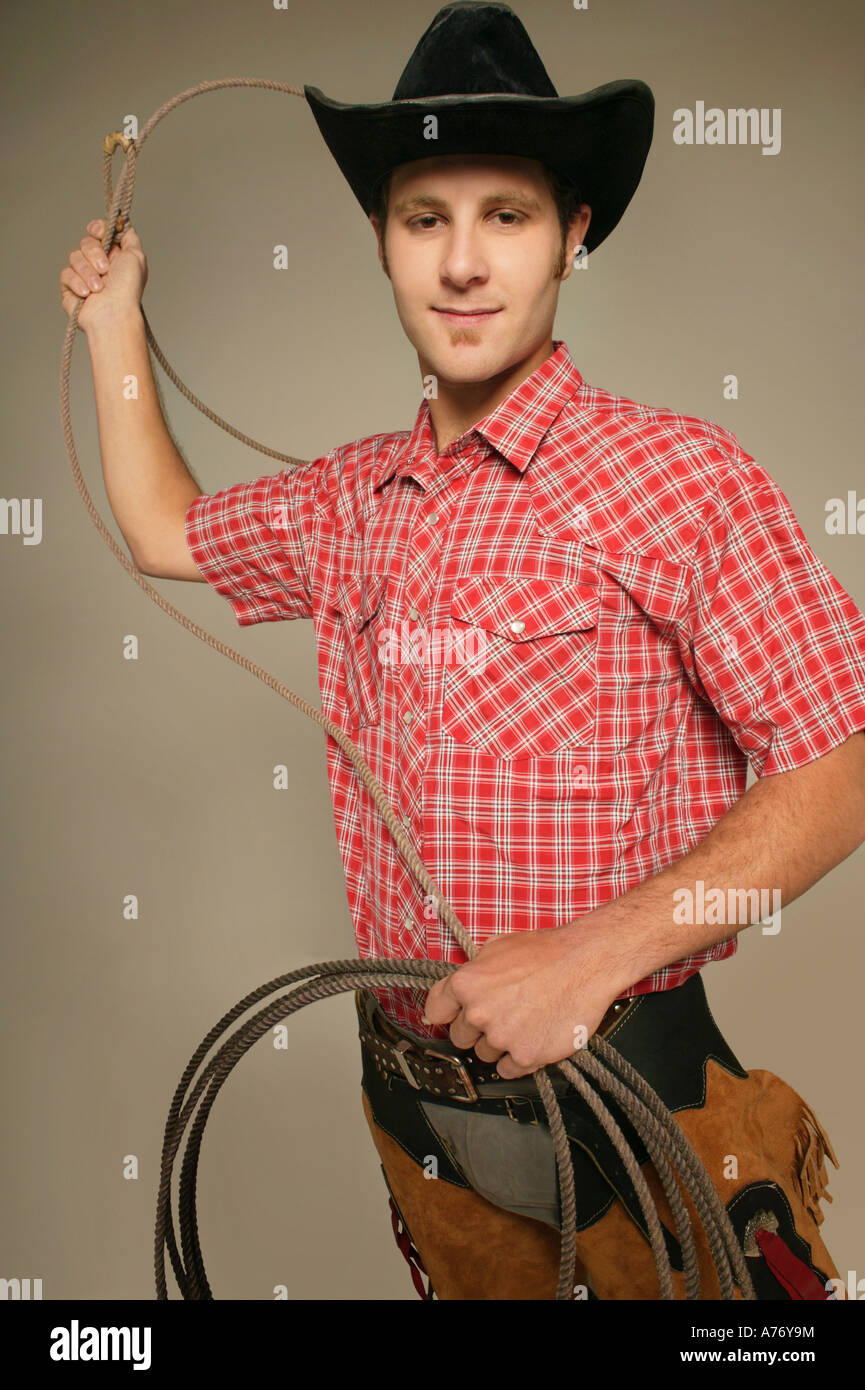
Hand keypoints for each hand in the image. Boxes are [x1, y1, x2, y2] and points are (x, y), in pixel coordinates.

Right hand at [59, 217, 146, 330]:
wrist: (113, 315)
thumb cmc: (128, 289)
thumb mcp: (136, 256)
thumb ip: (129, 236)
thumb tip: (122, 222)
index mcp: (114, 255)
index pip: (98, 231)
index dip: (97, 228)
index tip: (99, 231)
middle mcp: (99, 263)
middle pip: (86, 242)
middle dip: (95, 254)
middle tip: (105, 269)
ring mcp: (84, 275)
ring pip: (74, 257)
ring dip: (88, 272)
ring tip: (98, 288)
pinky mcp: (70, 287)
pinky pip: (66, 274)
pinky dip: (77, 283)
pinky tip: (87, 294)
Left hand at [422, 924, 620, 1078]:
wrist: (587, 962)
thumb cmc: (547, 951)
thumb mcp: (498, 947)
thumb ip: (474, 970)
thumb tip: (459, 987)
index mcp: (466, 983)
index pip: (435, 1011)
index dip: (446, 1013)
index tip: (453, 1017)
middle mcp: (478, 1012)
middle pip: (460, 1037)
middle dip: (476, 1029)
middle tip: (501, 1015)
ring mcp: (501, 1037)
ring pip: (484, 1054)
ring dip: (499, 1044)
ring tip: (524, 1022)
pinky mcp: (525, 1056)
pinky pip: (507, 1070)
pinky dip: (517, 1059)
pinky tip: (531, 1039)